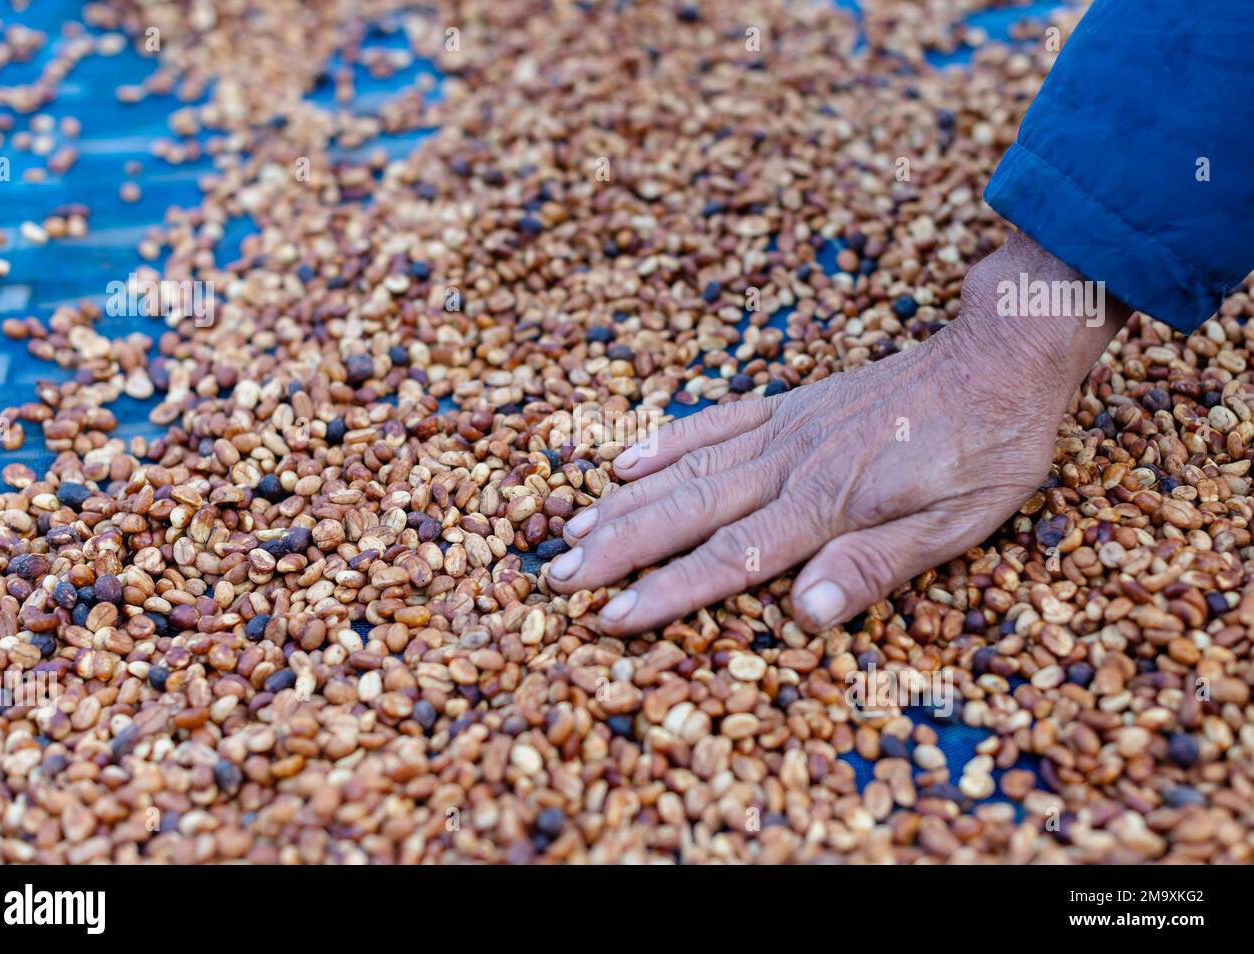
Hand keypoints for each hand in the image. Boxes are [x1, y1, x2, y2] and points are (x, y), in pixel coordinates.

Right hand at [547, 232, 1131, 635]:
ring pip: (687, 471)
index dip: (665, 591)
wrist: (1000, 355)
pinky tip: (626, 461)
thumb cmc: (986, 450)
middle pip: (686, 513)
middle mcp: (790, 466)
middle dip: (617, 549)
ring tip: (570, 527)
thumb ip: (874, 565)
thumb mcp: (955, 525)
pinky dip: (667, 441)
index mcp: (827, 504)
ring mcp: (785, 432)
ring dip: (625, 504)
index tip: (607, 616)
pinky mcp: (791, 407)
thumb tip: (805, 612)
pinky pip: (716, 423)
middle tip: (554, 576)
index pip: (729, 558)